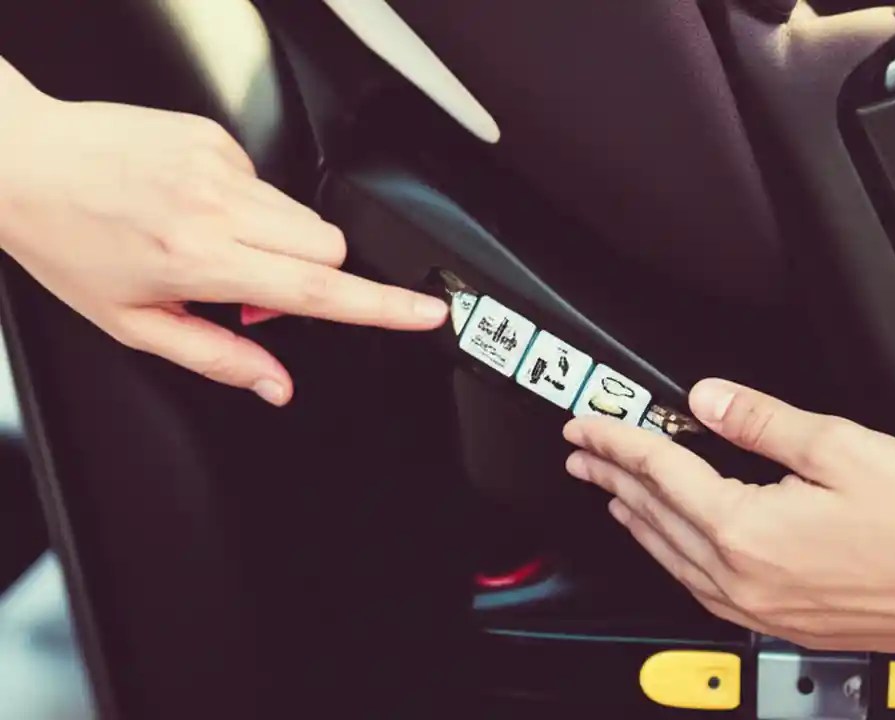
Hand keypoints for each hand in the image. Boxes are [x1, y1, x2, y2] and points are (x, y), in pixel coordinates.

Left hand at [0, 65, 446, 405]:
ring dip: (280, 239)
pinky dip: (247, 201)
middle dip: (315, 274)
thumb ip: (216, 357)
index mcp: (199, 260)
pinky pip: (266, 179)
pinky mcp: (214, 134)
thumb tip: (275, 386)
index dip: (383, 307)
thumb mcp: (131, 323)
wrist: (18, 159)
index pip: (318, 291)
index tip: (426, 311)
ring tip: (215, 240)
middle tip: (253, 286)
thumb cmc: (65, 241)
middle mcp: (216, 207)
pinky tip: (194, 203)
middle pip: (328, 246)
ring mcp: (217, 163)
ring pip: (302, 213)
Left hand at [563, 379, 894, 653]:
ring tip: (612, 495)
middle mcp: (741, 576)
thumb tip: (708, 398)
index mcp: (747, 529)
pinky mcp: (780, 620)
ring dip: (636, 519)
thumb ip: (761, 421)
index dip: (618, 440)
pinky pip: (700, 587)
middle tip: (582, 453)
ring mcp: (758, 605)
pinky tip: (674, 548)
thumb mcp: (839, 447)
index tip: (588, 424)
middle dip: (611, 477)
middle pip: (654, 515)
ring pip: (671, 557)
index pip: (660, 472)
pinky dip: (673, 557)